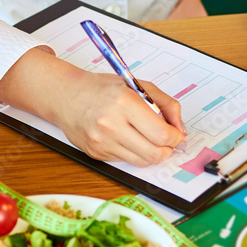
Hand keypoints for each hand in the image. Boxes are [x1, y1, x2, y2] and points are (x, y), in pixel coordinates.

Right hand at [0, 48, 185, 166]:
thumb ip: (166, 104)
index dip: (175, 138)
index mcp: (124, 102)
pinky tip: (127, 138)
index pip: (161, 134)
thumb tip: (180, 130)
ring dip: (152, 153)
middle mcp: (111, 124)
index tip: (177, 135)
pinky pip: (125, 160)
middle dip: (167, 150)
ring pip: (141, 161)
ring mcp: (101, 142)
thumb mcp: (138, 85)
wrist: (67, 96)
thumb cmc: (103, 89)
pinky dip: (133, 152)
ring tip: (149, 139)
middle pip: (154, 153)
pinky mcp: (95, 153)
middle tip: (168, 142)